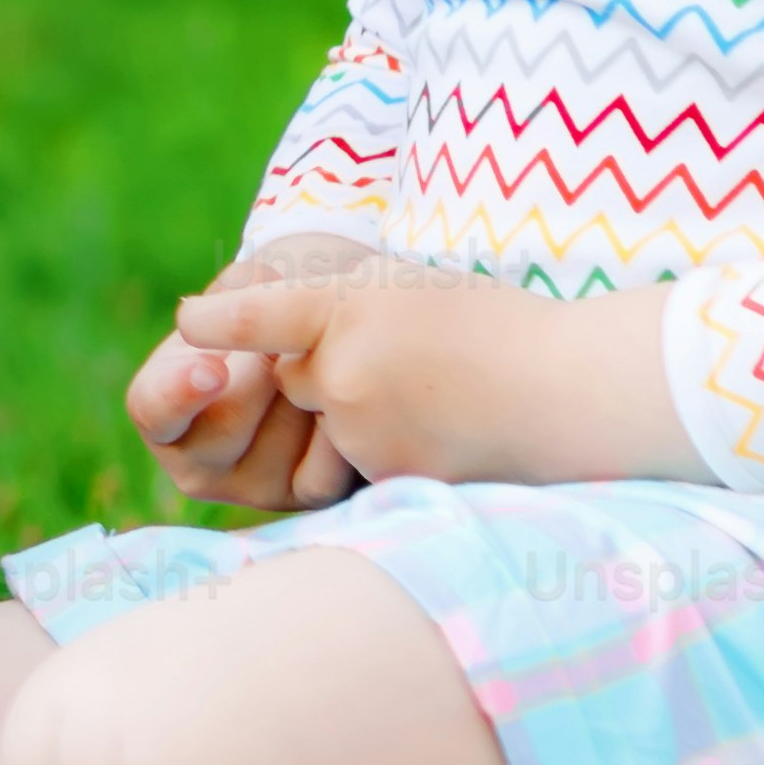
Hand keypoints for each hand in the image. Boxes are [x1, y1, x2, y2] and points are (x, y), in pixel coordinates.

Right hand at [121, 230, 387, 507]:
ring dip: (310, 384)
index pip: (152, 408)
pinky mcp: (309, 495)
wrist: (339, 341)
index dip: (179, 390)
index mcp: (161, 404)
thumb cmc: (275, 305)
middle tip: (292, 336)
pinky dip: (346, 419)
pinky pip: (329, 463)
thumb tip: (255, 290)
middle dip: (265, 367)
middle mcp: (199, 459)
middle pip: (227, 421)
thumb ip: (240, 290)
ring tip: (325, 355)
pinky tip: (355, 394)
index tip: (212, 370)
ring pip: (281, 434)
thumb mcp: (249, 287)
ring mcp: (253, 486)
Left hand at [170, 263, 690, 490]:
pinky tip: (444, 432)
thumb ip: (330, 307)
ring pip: (326, 421)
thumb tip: (263, 342)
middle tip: (412, 360)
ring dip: (360, 412)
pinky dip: (388, 448)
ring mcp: (364, 429)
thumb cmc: (492, 329)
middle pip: (294, 376)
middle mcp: (345, 368)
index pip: (263, 315)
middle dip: (329, 371)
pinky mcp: (386, 476)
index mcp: (350, 306)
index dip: (223, 323)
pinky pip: (359, 461)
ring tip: (439, 394)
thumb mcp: (406, 288)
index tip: (189, 322)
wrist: (574, 392)